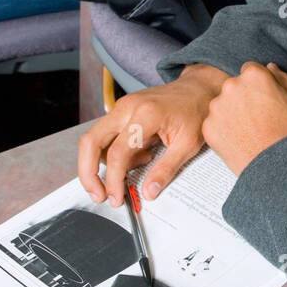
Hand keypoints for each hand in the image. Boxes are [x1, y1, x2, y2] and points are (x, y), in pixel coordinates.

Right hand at [78, 65, 226, 204]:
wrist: (198, 88)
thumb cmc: (196, 110)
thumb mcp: (188, 143)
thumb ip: (167, 169)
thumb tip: (149, 191)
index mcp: (146, 114)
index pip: (118, 152)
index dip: (113, 180)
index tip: (116, 198)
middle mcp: (128, 107)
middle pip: (90, 142)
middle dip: (88, 173)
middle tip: (98, 195)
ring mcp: (122, 107)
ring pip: (93, 139)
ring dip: (100, 164)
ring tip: (132, 171)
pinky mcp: (121, 111)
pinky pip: (105, 136)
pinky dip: (111, 154)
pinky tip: (136, 158)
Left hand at [202, 61, 286, 176]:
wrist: (277, 164)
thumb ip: (283, 77)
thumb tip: (270, 68)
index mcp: (253, 75)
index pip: (249, 69)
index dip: (257, 83)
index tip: (262, 96)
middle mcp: (231, 86)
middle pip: (234, 85)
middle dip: (242, 96)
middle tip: (256, 115)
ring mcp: (217, 107)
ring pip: (222, 104)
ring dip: (230, 111)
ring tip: (248, 129)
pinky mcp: (208, 127)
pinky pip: (214, 123)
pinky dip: (223, 129)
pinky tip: (239, 137)